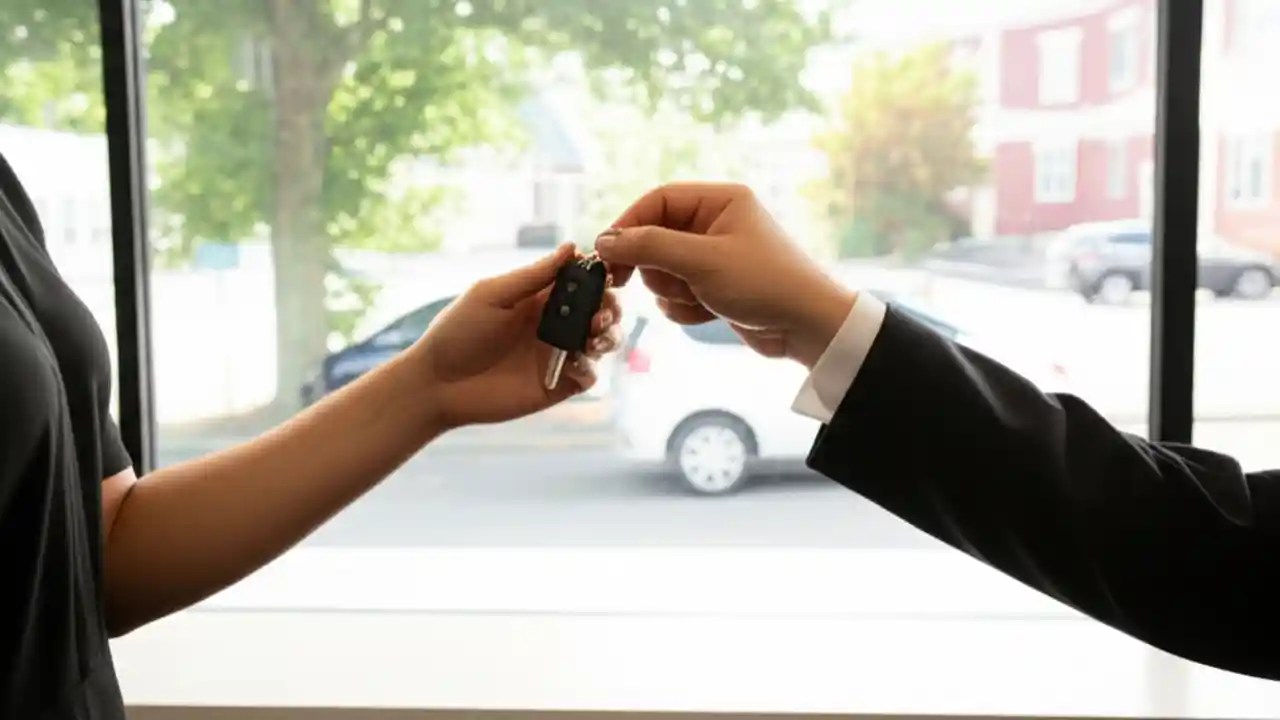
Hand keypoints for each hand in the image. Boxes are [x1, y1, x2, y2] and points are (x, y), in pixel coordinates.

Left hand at [413, 244, 622, 429]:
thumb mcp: (491, 295)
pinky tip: (576, 365)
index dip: (599, 278)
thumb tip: (571, 248)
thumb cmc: (457, 332)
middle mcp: (553, 324)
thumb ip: (533, 276)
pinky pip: (588, 376)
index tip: (607, 276)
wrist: (437, 384)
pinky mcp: (557, 384)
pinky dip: (590, 369)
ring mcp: (557, 355)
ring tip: (596, 337)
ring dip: (608, 336)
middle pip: (599, 311)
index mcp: (539, 298)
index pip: (581, 282)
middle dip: (609, 308)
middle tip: (601, 314)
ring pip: (601, 342)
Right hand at [595, 183, 855, 367]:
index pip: (657, 200)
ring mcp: (715, 257)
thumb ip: (650, 247)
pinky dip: (684, 306)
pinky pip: (678, 293)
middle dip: (654, 266)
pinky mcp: (715, 286)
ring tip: (698, 299)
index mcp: (720, 200)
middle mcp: (717, 222)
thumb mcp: (702, 261)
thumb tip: (604, 240)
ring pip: (663, 270)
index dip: (629, 225)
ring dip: (671, 290)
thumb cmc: (764, 283)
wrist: (808, 327)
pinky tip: (707, 313)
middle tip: (636, 284)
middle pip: (655, 237)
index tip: (606, 253)